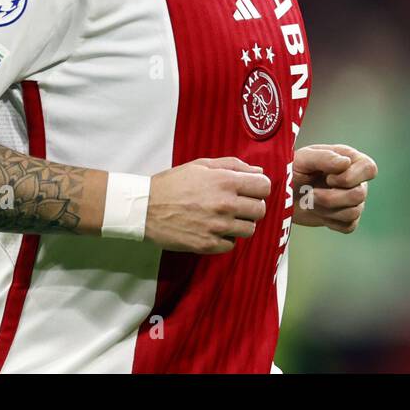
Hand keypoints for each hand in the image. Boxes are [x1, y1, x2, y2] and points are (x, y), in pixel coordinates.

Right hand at [144, 157, 270, 253]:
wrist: (144, 208)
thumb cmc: (173, 183)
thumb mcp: (201, 165)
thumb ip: (232, 165)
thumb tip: (258, 171)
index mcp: (225, 181)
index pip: (264, 186)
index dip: (259, 188)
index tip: (251, 190)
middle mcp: (225, 204)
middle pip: (260, 209)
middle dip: (252, 206)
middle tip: (238, 205)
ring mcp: (217, 226)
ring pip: (249, 229)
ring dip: (241, 224)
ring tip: (226, 218)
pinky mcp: (208, 245)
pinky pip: (231, 245)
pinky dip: (226, 239)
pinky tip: (213, 230)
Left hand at [290, 144, 376, 232]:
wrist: (280, 194)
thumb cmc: (291, 171)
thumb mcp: (303, 159)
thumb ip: (324, 158)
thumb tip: (345, 163)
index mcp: (350, 159)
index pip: (369, 169)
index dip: (350, 177)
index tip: (328, 178)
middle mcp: (355, 179)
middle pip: (359, 194)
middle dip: (331, 197)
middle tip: (310, 194)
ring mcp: (352, 200)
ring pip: (354, 212)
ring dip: (327, 209)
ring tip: (310, 201)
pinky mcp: (346, 218)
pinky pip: (349, 226)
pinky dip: (330, 221)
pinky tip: (318, 212)